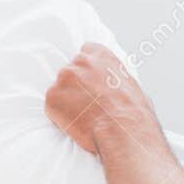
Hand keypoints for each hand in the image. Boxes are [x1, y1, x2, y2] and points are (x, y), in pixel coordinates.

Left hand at [45, 42, 160, 153]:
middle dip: (74, 87)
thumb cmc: (133, 114)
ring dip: (66, 102)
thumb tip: (116, 88)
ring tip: (81, 118)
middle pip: (70, 71)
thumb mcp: (132, 85)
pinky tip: (74, 124)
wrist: (122, 131)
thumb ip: (115, 78)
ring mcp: (64, 78)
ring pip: (59, 89)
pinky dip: (58, 117)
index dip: (86, 71)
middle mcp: (81, 61)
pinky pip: (51, 107)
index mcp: (100, 54)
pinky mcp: (53, 97)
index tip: (89, 84)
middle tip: (84, 106)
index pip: (85, 52)